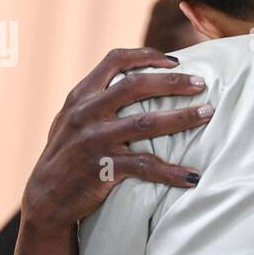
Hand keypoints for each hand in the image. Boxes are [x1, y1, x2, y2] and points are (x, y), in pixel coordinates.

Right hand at [21, 48, 212, 228]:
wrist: (45, 199)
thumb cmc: (66, 156)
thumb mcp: (72, 120)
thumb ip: (96, 101)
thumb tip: (136, 82)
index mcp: (80, 96)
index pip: (115, 60)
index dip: (147, 56)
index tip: (175, 61)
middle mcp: (86, 113)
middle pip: (136, 85)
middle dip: (173, 82)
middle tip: (201, 84)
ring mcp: (94, 140)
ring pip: (146, 123)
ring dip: (182, 118)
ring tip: (207, 114)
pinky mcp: (102, 169)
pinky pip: (145, 167)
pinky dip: (172, 172)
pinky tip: (192, 176)